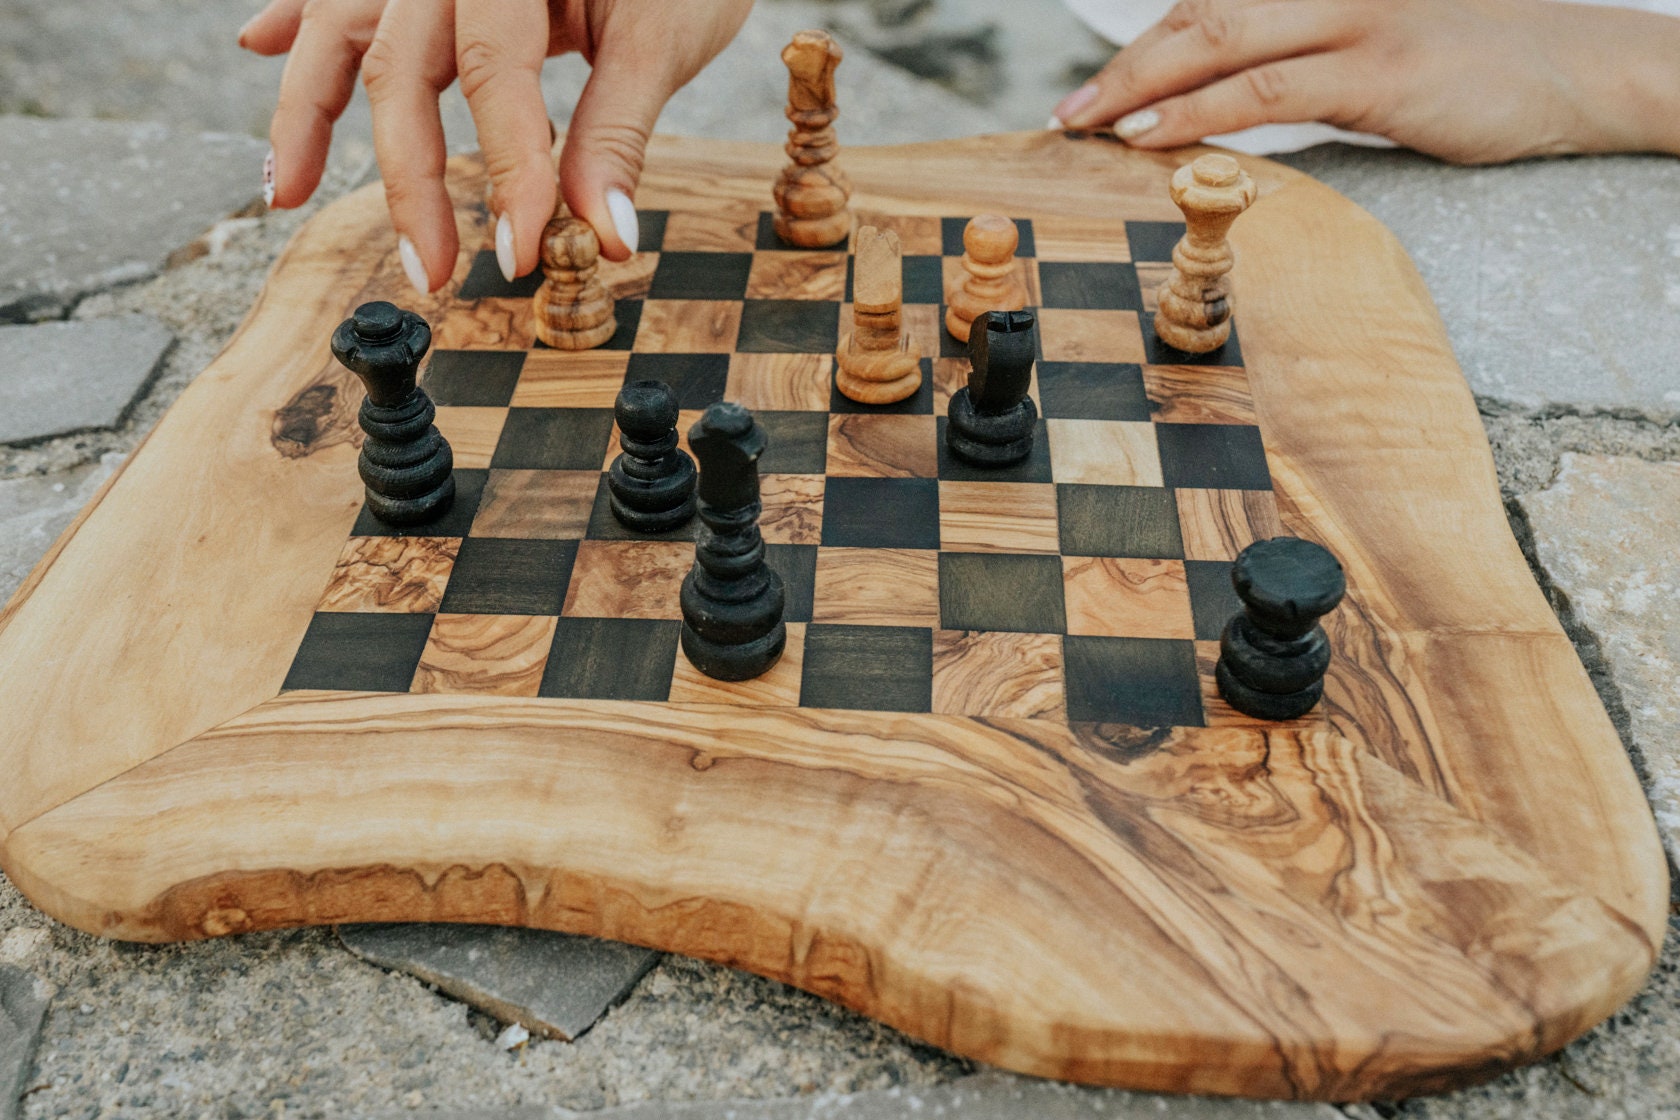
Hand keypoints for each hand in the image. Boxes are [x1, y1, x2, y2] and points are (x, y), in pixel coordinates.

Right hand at [240, 0, 752, 291]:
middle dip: (409, 178)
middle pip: (401, 61)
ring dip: (310, 112)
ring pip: (346, 26)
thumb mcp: (665, 32)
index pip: (497, 70)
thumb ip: (620, 132)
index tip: (521, 249)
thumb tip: (604, 239)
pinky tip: (262, 47)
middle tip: (434, 272)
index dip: (507, 167)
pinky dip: (304, 24)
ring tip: (287, 192)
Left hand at [1051, 0, 1679, 163]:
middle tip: (1069, 110)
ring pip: (1222, 43)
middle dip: (1125, 63)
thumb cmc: (1480, 57)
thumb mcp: (1380, 43)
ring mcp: (1359, 22)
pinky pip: (1270, 91)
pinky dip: (1202, 113)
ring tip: (1088, 125)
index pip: (1215, 1)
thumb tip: (1229, 94)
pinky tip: (1156, 136)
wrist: (1584, 66)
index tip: (1099, 88)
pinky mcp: (1382, 74)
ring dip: (1143, 88)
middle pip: (1202, 13)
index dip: (1149, 44)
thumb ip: (1307, 55)